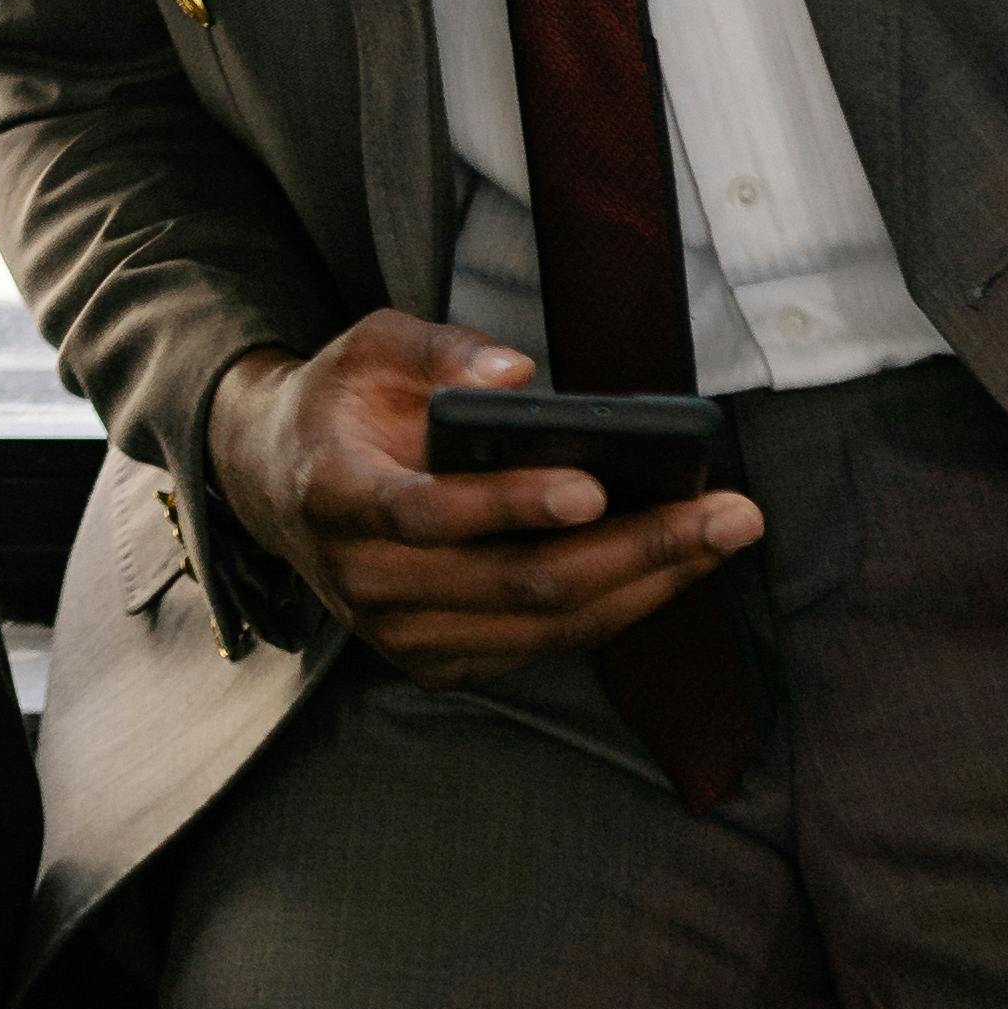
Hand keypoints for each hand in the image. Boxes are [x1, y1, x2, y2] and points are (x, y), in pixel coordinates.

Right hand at [209, 311, 762, 681]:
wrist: (278, 485)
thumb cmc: (342, 405)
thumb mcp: (370, 346)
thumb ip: (438, 349)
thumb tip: (520, 372)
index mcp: (335, 495)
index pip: (427, 514)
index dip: (510, 504)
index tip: (595, 486)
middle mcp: (363, 580)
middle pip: (514, 584)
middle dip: (635, 550)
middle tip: (729, 515)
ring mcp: (399, 634)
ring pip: (543, 627)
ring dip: (646, 586)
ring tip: (722, 537)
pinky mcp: (435, 662)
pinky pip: (543, 646)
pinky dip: (616, 609)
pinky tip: (672, 568)